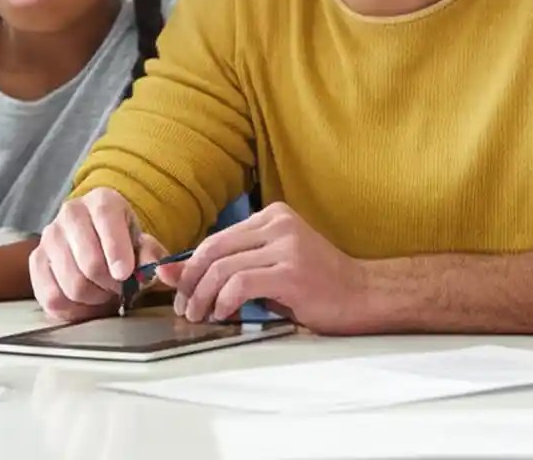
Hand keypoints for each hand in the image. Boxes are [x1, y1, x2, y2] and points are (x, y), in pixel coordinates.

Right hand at [30, 188, 167, 321]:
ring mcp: (49, 237)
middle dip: (110, 285)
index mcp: (102, 201)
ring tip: (105, 295)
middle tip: (120, 290)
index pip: (106, 219)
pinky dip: (73, 310)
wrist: (97, 242)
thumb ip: (151, 256)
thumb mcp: (144, 244)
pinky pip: (51, 297)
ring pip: (72, 284)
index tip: (124, 274)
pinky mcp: (36, 261)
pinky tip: (86, 305)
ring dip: (94, 299)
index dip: (116, 250)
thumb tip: (149, 272)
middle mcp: (71, 213)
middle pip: (89, 262)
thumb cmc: (124, 243)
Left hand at [161, 203, 367, 333]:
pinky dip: (224, 301)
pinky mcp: (291, 271)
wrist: (363, 296)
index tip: (179, 290)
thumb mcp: (269, 268)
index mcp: (273, 216)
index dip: (189, 266)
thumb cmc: (317, 285)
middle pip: (213, 249)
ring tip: (200, 315)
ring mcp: (287, 246)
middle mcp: (278, 224)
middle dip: (190, 282)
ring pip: (222, 267)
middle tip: (184, 307)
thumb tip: (170, 272)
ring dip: (203, 296)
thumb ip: (227, 267)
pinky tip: (225, 314)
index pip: (216, 238)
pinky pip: (241, 283)